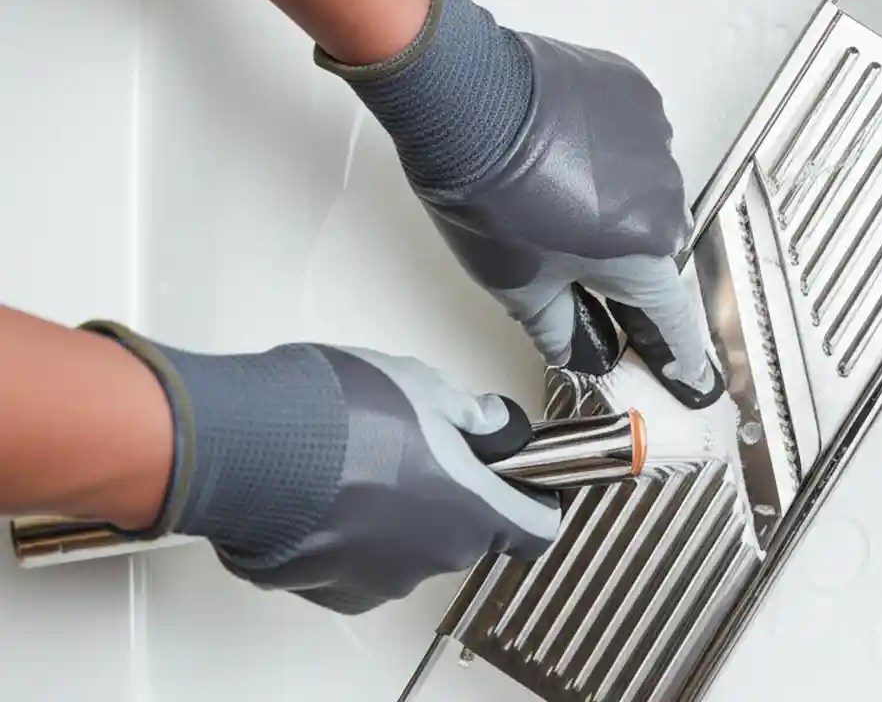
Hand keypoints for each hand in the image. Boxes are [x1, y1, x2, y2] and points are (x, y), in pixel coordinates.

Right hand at [88, 322, 558, 614]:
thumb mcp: (424, 386)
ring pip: (406, 547)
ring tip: (359, 463)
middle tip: (420, 447)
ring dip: (395, 514)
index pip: (535, 529)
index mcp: (474, 511)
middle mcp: (435, 558)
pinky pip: (355, 562)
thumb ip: (466, 413)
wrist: (251, 445)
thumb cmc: (341, 412)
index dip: (533, 502)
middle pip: (466, 532)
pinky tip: (325, 492)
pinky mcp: (327, 589)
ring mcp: (380, 580)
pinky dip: (348, 534)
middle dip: (450, 494)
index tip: (524, 484)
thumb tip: (485, 421)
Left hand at [317, 0, 724, 408]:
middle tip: (572, 255)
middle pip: (654, 249)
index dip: (677, 354)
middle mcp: (666, 197)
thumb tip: (575, 351)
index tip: (691, 376)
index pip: (671, 318)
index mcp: (645, 254)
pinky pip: (632, 137)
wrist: (467, 101)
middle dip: (621, 262)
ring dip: (614, 201)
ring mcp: (655, 139)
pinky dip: (607, 150)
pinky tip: (565, 149)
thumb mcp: (519, 284)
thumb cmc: (489, 196)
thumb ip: (557, 329)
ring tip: (554, 192)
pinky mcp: (636, 95)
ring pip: (644, 190)